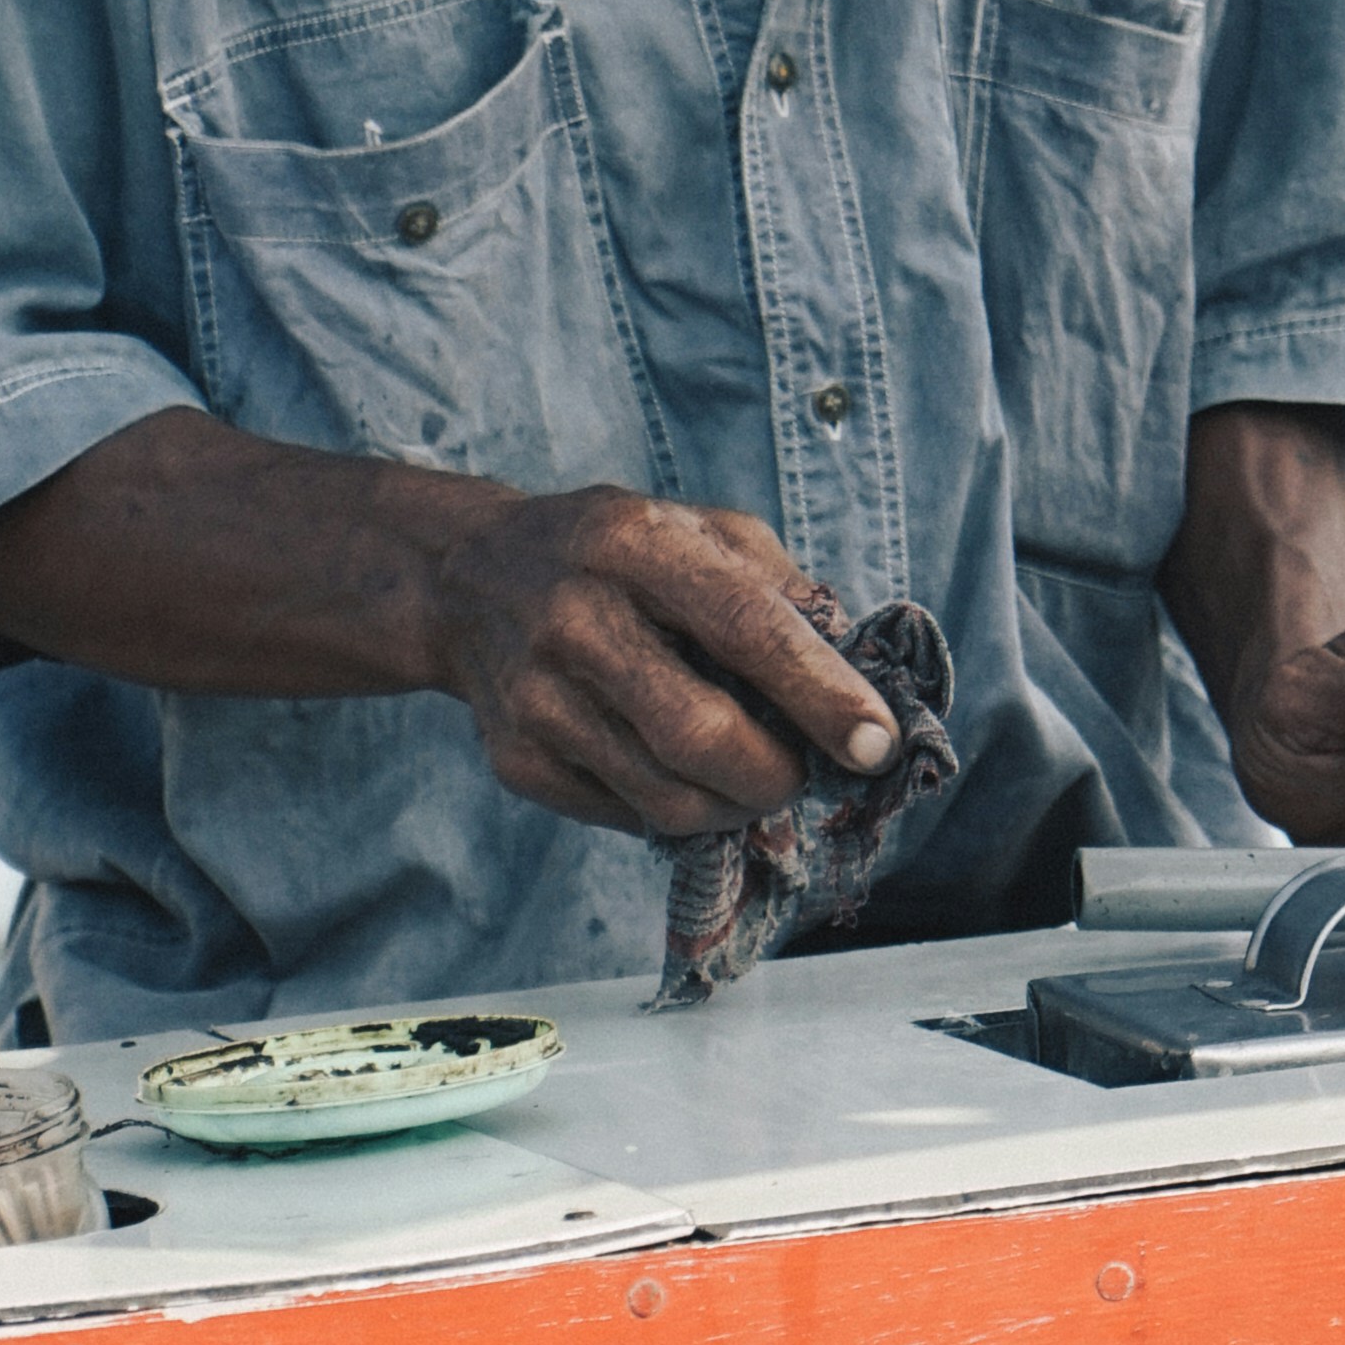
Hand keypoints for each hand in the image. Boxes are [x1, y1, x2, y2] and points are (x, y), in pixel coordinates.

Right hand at [426, 485, 904, 844]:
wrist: (468, 579)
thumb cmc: (617, 552)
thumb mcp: (700, 528)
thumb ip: (781, 587)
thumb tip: (856, 668)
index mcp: (634, 544)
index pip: (744, 626)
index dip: (820, 693)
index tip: (877, 744)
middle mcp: (575, 618)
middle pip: (697, 733)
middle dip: (775, 775)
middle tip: (803, 774)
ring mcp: (536, 697)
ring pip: (664, 796)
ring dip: (734, 805)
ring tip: (751, 778)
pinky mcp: (516, 760)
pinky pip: (624, 815)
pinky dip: (676, 811)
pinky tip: (681, 775)